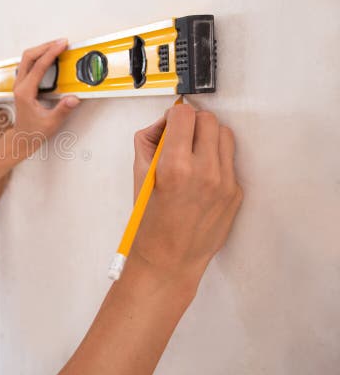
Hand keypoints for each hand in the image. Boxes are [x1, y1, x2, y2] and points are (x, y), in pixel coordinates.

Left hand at [10, 39, 80, 159]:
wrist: (22, 137)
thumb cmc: (34, 131)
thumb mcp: (51, 122)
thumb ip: (62, 109)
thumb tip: (73, 98)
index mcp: (25, 92)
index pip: (39, 66)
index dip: (51, 53)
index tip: (62, 45)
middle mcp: (19, 85)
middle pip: (28, 57)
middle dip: (45, 46)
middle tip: (62, 42)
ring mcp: (19, 84)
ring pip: (26, 59)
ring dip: (41, 50)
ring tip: (57, 46)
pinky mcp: (22, 84)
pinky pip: (28, 64)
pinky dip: (39, 57)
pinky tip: (49, 56)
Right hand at [130, 104, 243, 281]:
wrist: (169, 258)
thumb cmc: (149, 223)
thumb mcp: (139, 176)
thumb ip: (149, 142)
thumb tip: (164, 125)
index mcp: (175, 166)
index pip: (184, 115)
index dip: (174, 116)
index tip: (170, 123)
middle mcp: (204, 171)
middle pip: (208, 120)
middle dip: (192, 124)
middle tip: (181, 138)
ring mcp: (225, 183)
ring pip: (224, 135)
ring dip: (208, 138)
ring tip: (194, 154)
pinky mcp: (236, 193)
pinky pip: (230, 161)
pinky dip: (216, 160)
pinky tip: (201, 177)